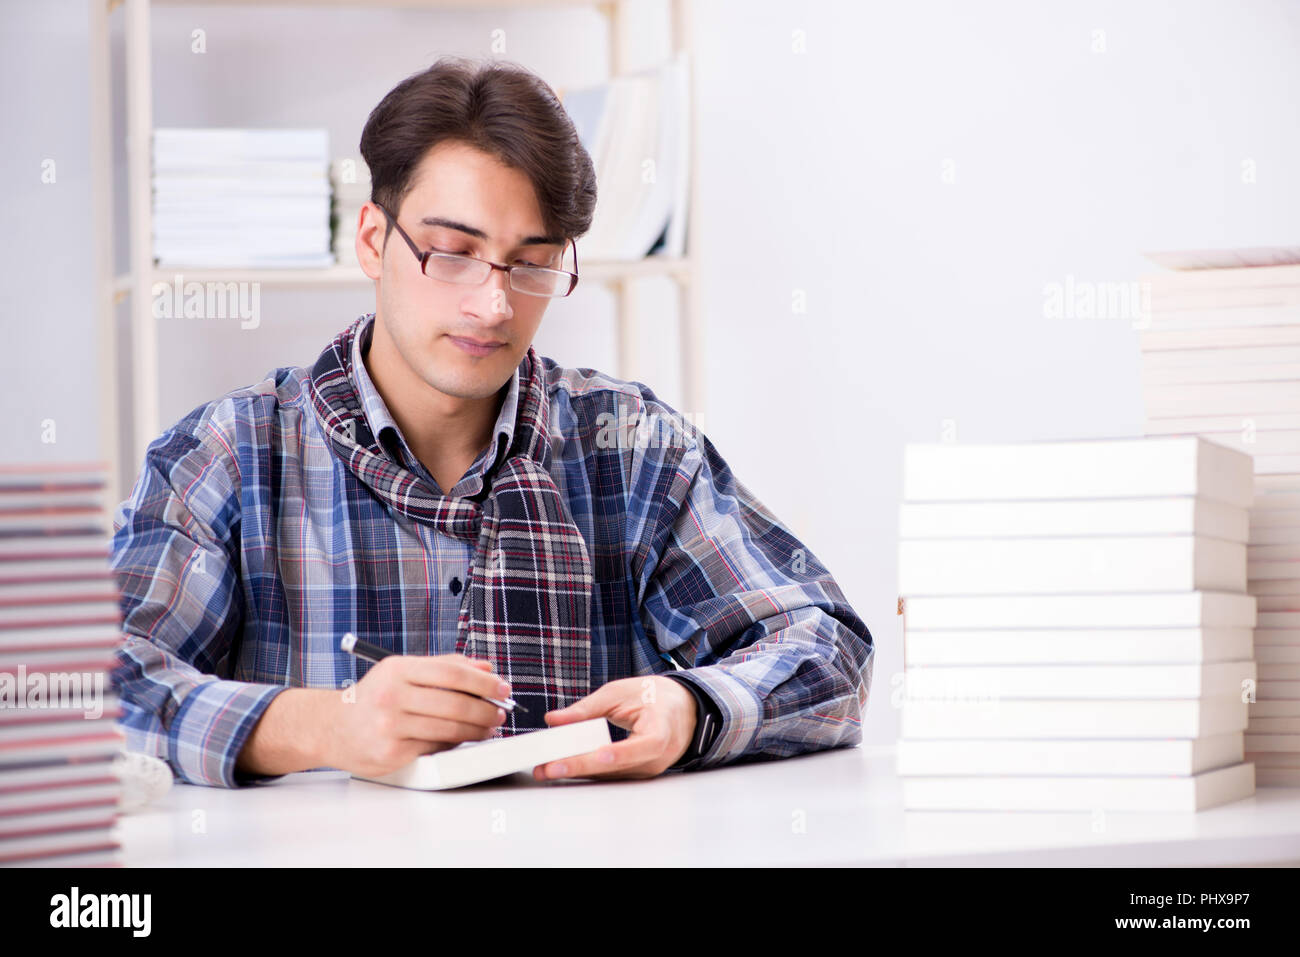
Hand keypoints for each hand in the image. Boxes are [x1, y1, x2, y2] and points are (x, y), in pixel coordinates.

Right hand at [323, 653, 509, 777]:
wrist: (330, 727)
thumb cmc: (373, 697)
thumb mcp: (402, 672)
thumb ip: (445, 666)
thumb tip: (486, 668)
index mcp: (398, 670)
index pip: (451, 672)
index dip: (483, 682)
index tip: (502, 688)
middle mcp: (392, 696)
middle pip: (454, 703)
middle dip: (485, 709)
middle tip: (500, 712)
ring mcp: (390, 726)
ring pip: (449, 729)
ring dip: (477, 730)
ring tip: (488, 728)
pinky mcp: (392, 752)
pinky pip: (435, 748)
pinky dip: (455, 745)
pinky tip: (463, 740)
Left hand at [533, 675, 697, 781]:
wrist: (678, 709)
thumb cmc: (653, 697)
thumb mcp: (619, 692)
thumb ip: (586, 708)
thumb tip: (553, 719)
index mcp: (661, 730)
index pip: (643, 746)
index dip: (621, 753)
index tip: (598, 755)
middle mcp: (657, 756)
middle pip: (618, 767)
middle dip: (581, 767)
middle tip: (549, 768)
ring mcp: (648, 769)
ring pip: (611, 775)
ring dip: (578, 772)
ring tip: (545, 769)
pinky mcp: (636, 773)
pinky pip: (610, 775)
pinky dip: (587, 771)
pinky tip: (563, 768)